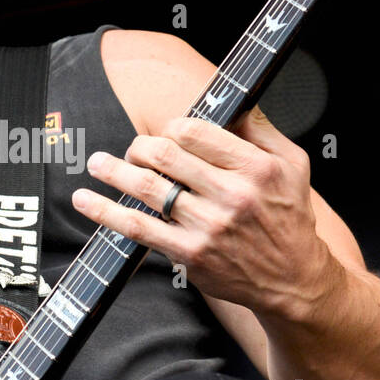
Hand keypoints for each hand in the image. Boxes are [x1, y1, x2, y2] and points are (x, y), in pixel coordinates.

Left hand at [71, 111, 336, 319]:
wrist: (293, 280)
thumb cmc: (290, 218)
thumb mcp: (293, 165)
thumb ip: (260, 129)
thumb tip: (231, 100)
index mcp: (255, 167)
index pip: (195, 132)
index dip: (172, 128)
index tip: (167, 134)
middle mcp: (231, 195)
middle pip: (165, 155)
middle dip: (140, 147)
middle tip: (133, 150)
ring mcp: (208, 227)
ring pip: (147, 188)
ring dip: (113, 172)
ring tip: (97, 163)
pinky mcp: (190, 254)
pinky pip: (139, 228)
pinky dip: (106, 212)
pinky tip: (86, 200)